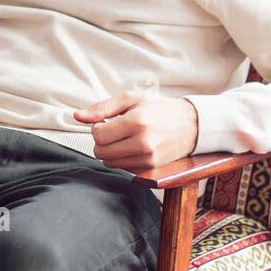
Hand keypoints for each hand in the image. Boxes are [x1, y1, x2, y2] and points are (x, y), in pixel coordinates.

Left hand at [73, 91, 199, 169]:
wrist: (193, 125)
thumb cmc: (159, 109)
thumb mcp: (132, 99)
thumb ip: (102, 108)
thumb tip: (77, 116)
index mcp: (137, 122)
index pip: (98, 135)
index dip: (98, 127)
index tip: (108, 122)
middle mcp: (143, 143)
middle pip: (100, 152)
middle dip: (103, 141)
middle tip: (116, 131)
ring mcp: (148, 159)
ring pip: (110, 162)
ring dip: (112, 151)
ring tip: (127, 138)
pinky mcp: (152, 170)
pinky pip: (123, 168)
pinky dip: (124, 159)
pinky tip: (135, 148)